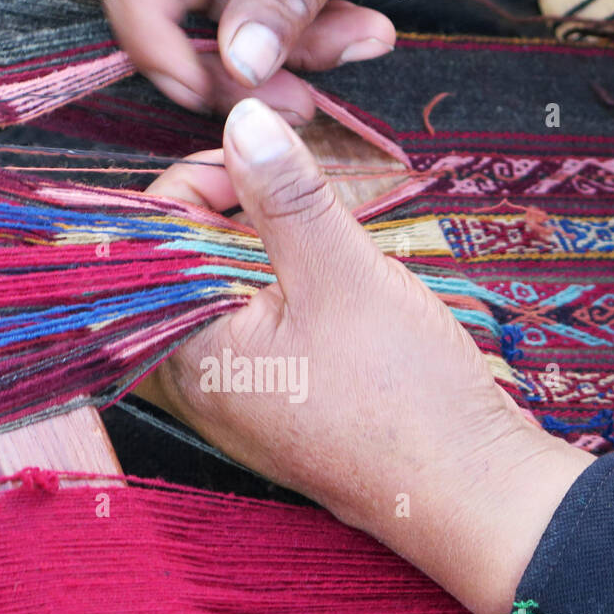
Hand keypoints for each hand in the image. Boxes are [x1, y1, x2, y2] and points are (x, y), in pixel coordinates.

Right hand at [98, 0, 426, 120]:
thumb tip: (241, 68)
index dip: (158, 47)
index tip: (212, 96)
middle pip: (175, 11)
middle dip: (239, 67)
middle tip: (297, 103)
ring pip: (228, 22)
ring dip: (292, 53)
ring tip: (364, 40)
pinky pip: (265, 12)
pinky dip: (309, 32)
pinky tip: (361, 30)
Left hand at [142, 98, 593, 613]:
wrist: (466, 492)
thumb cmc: (402, 397)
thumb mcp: (343, 274)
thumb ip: (285, 195)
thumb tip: (244, 121)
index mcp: (188, 349)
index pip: (147, 240)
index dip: (194, 184)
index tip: (254, 165)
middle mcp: (194, 384)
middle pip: (179, 270)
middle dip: (227, 216)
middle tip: (288, 196)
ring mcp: (232, 404)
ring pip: (216, 302)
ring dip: (257, 255)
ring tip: (315, 240)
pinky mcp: (271, 412)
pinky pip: (249, 336)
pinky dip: (276, 296)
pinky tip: (327, 289)